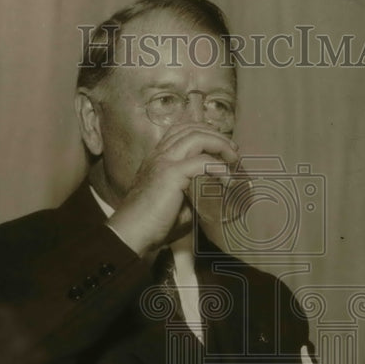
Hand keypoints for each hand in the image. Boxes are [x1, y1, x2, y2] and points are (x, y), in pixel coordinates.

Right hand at [107, 124, 238, 255]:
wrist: (131, 234)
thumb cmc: (151, 225)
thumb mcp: (176, 204)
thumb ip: (191, 194)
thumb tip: (211, 195)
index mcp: (157, 159)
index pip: (180, 132)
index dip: (203, 133)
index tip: (220, 148)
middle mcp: (159, 155)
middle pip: (191, 129)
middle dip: (216, 136)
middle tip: (233, 151)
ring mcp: (164, 162)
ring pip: (197, 137)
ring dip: (219, 144)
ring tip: (233, 159)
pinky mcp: (171, 174)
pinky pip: (202, 161)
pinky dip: (219, 168)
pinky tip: (227, 180)